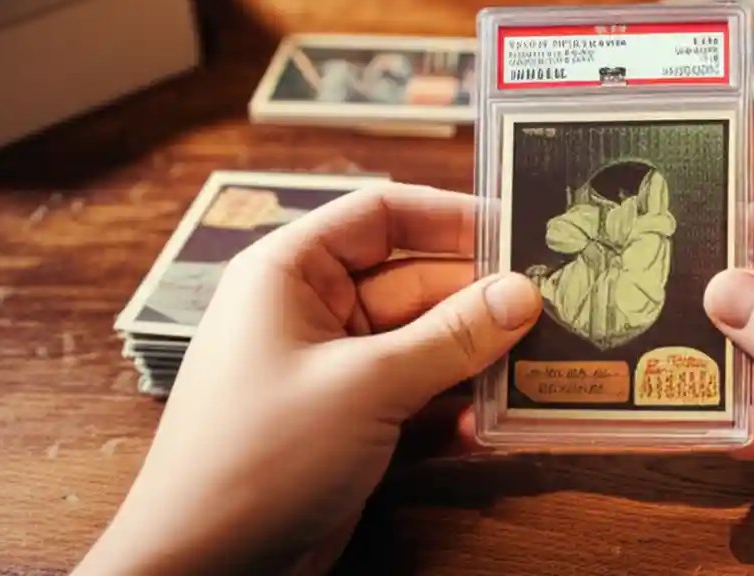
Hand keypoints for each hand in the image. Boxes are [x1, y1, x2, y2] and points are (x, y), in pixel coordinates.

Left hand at [76, 184, 540, 575]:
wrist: (203, 571)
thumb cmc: (258, 457)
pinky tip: (488, 428)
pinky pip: (418, 399)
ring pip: (424, 344)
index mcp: (292, 273)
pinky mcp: (352, 426)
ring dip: (474, 360)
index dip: (450, 217)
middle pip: (416, 281)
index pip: (381, 215)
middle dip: (478, 300)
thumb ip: (451, 337)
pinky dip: (452, 411)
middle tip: (550, 310)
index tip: (518, 231)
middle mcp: (313, 313)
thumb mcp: (365, 386)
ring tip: (535, 370)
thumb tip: (523, 293)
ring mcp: (334, 372)